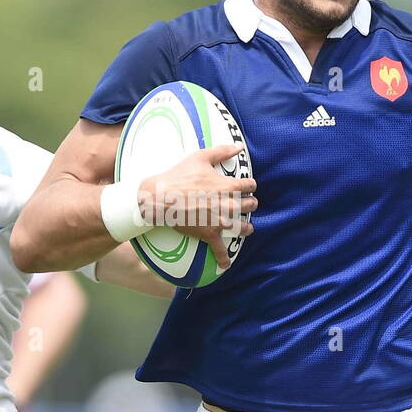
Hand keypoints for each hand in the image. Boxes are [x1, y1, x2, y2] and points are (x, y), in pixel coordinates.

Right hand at [139, 144, 258, 268]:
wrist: (161, 197)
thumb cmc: (179, 176)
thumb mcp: (201, 158)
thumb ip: (222, 151)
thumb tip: (239, 147)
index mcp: (229, 186)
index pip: (250, 186)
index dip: (249, 186)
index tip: (247, 187)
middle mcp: (229, 204)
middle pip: (250, 205)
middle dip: (249, 204)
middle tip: (246, 205)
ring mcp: (221, 221)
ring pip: (243, 227)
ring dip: (246, 227)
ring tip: (246, 228)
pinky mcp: (210, 234)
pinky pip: (220, 249)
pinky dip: (224, 258)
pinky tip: (226, 264)